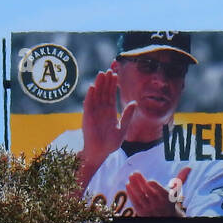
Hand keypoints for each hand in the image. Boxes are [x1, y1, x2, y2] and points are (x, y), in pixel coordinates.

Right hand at [78, 70, 137, 187]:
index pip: (111, 95)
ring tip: (101, 74)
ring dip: (98, 85)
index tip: (115, 75)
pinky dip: (90, 96)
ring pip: (96, 95)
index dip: (112, 85)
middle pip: (103, 92)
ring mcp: (93, 113)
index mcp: (109, 112)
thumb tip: (134, 102)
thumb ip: (128, 116)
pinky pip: (88, 104)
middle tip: (109, 70)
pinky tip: (92, 87)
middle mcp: (101, 110)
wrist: (100, 153)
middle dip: (106, 81)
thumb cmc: (110, 143)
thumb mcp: (123, 128)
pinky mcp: (87, 117)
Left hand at [124, 167, 191, 216]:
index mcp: (168, 199)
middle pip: (148, 193)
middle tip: (134, 173)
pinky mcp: (142, 213)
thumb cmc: (170, 202)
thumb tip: (189, 167)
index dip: (155, 187)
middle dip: (141, 182)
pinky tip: (128, 185)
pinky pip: (135, 202)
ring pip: (141, 197)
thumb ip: (180, 179)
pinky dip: (131, 194)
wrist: (166, 220)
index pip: (161, 192)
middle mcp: (159, 205)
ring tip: (130, 177)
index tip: (149, 180)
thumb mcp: (176, 192)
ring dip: (134, 186)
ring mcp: (150, 209)